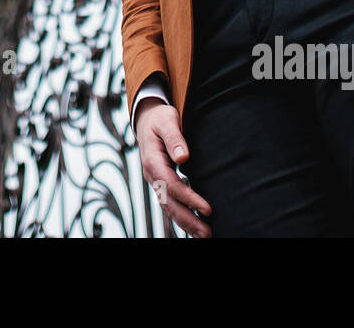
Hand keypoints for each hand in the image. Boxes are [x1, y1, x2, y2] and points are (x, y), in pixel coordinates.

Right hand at [135, 97, 212, 237]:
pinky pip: (168, 204)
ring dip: (185, 223)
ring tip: (203, 235)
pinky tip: (193, 227)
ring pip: (167, 207)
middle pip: (168, 202)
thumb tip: (183, 157)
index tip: (207, 208)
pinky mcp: (160, 184)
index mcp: (152, 160)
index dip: (189, 198)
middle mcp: (151, 174)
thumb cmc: (160, 119)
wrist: (146, 120)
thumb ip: (175, 138)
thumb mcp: (167, 120)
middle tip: (207, 233)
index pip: (171, 185)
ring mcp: (154, 181)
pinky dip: (180, 217)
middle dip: (188, 219)